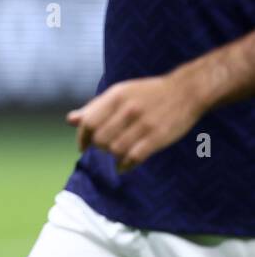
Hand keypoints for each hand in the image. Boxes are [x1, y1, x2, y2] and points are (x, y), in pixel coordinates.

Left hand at [66, 73, 202, 173]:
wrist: (185, 91)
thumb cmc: (147, 93)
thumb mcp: (119, 93)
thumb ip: (95, 107)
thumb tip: (70, 120)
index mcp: (116, 96)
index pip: (88, 122)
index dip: (82, 137)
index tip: (83, 146)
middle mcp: (128, 109)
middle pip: (100, 139)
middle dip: (99, 147)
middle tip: (105, 147)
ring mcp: (144, 124)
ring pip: (115, 150)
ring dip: (113, 155)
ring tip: (117, 153)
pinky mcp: (158, 137)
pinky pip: (134, 157)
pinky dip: (125, 165)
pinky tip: (124, 165)